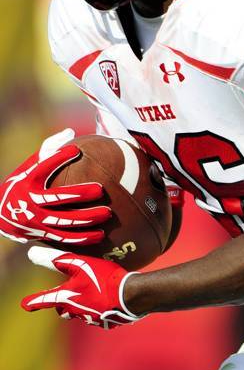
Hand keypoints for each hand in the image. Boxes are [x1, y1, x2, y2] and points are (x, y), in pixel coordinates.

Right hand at [0, 128, 110, 244]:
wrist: (1, 215)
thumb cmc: (23, 184)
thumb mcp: (29, 166)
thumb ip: (48, 149)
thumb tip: (71, 131)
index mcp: (27, 182)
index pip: (42, 168)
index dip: (57, 158)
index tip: (75, 150)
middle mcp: (30, 201)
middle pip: (57, 198)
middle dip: (80, 194)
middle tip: (101, 189)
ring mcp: (36, 220)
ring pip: (64, 221)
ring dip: (87, 218)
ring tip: (107, 213)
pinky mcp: (43, 234)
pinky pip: (64, 238)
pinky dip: (82, 238)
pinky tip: (100, 235)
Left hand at [22, 246, 140, 328]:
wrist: (131, 295)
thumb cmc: (104, 279)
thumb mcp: (80, 264)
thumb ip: (57, 260)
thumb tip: (33, 254)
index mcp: (67, 297)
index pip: (45, 300)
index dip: (34, 301)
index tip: (25, 304)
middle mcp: (76, 311)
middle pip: (63, 310)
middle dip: (63, 305)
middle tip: (68, 296)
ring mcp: (91, 319)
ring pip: (80, 315)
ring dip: (81, 307)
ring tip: (92, 296)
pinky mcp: (106, 323)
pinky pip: (98, 317)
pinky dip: (99, 311)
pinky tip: (108, 302)